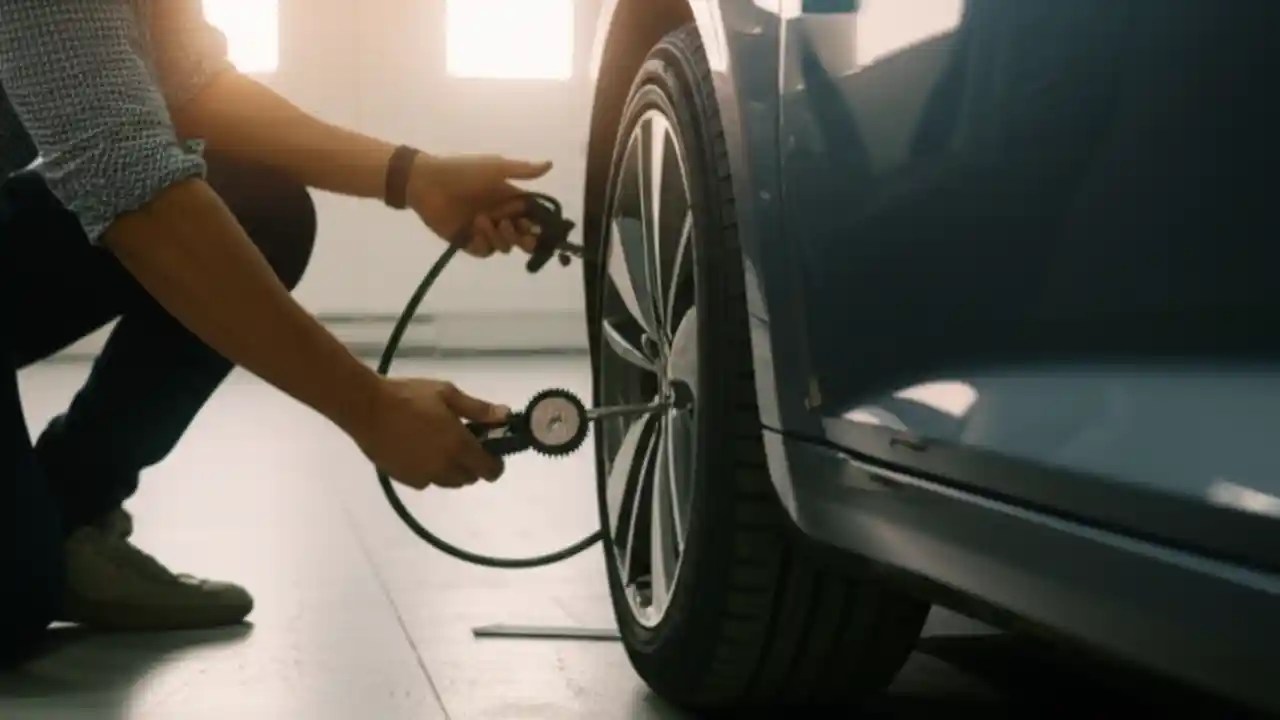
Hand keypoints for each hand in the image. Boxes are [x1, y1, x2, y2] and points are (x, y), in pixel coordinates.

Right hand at [352, 377, 510, 489]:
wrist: (366, 408)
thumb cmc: (408, 396)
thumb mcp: (447, 394)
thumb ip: (478, 409)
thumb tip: (505, 416)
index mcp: (459, 446)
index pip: (489, 469)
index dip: (495, 464)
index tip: (492, 452)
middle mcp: (444, 467)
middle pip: (469, 478)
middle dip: (472, 465)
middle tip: (464, 443)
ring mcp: (423, 476)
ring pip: (448, 482)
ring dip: (452, 470)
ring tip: (440, 446)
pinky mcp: (405, 479)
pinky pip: (427, 482)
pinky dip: (431, 472)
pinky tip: (420, 452)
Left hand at [408, 153, 552, 257]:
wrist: (427, 183)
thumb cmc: (463, 172)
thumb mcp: (496, 167)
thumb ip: (523, 171)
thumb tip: (550, 165)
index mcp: (509, 200)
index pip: (532, 218)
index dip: (538, 225)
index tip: (537, 226)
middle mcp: (500, 217)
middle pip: (523, 238)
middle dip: (526, 240)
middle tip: (520, 234)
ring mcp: (484, 231)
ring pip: (505, 246)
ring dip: (500, 237)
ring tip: (482, 220)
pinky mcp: (467, 241)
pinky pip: (485, 252)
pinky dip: (483, 243)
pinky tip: (474, 230)